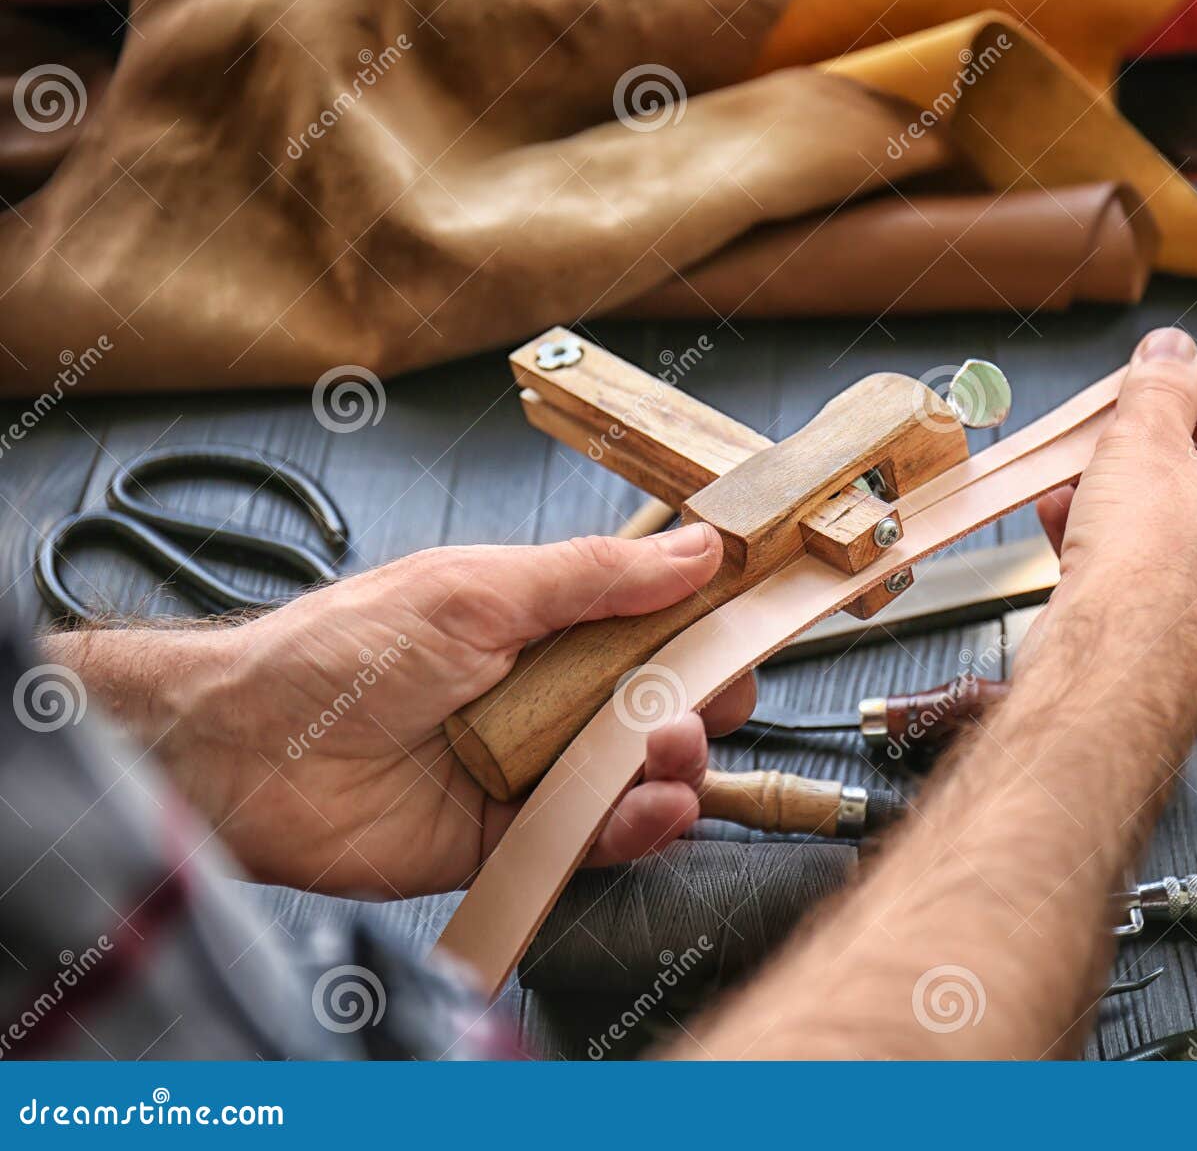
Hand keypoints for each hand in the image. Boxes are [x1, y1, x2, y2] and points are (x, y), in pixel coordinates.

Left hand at [62, 525, 753, 897]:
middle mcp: (548, 697)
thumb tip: (696, 548)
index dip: (710, 622)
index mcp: (545, 624)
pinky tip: (651, 806)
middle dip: (704, 697)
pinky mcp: (513, 838)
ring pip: (641, 775)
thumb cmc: (342, 652)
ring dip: (675, 763)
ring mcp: (534, 769)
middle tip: (708, 692)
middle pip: (665, 702)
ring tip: (664, 749)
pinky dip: (637, 826)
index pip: (656, 622)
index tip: (759, 615)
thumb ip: (595, 576)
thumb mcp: (480, 591)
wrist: (246, 750)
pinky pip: (596, 838)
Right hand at [1032, 327, 1196, 683]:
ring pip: (1188, 558)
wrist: (1112, 672)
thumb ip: (1160, 388)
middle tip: (1112, 451)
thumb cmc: (1150, 565)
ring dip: (1126, 519)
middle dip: (1153, 475)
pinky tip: (1065, 533)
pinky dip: (1122, 569)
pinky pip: (1165, 603)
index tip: (1158, 410)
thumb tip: (1170, 350)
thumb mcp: (1146, 441)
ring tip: (1073, 489)